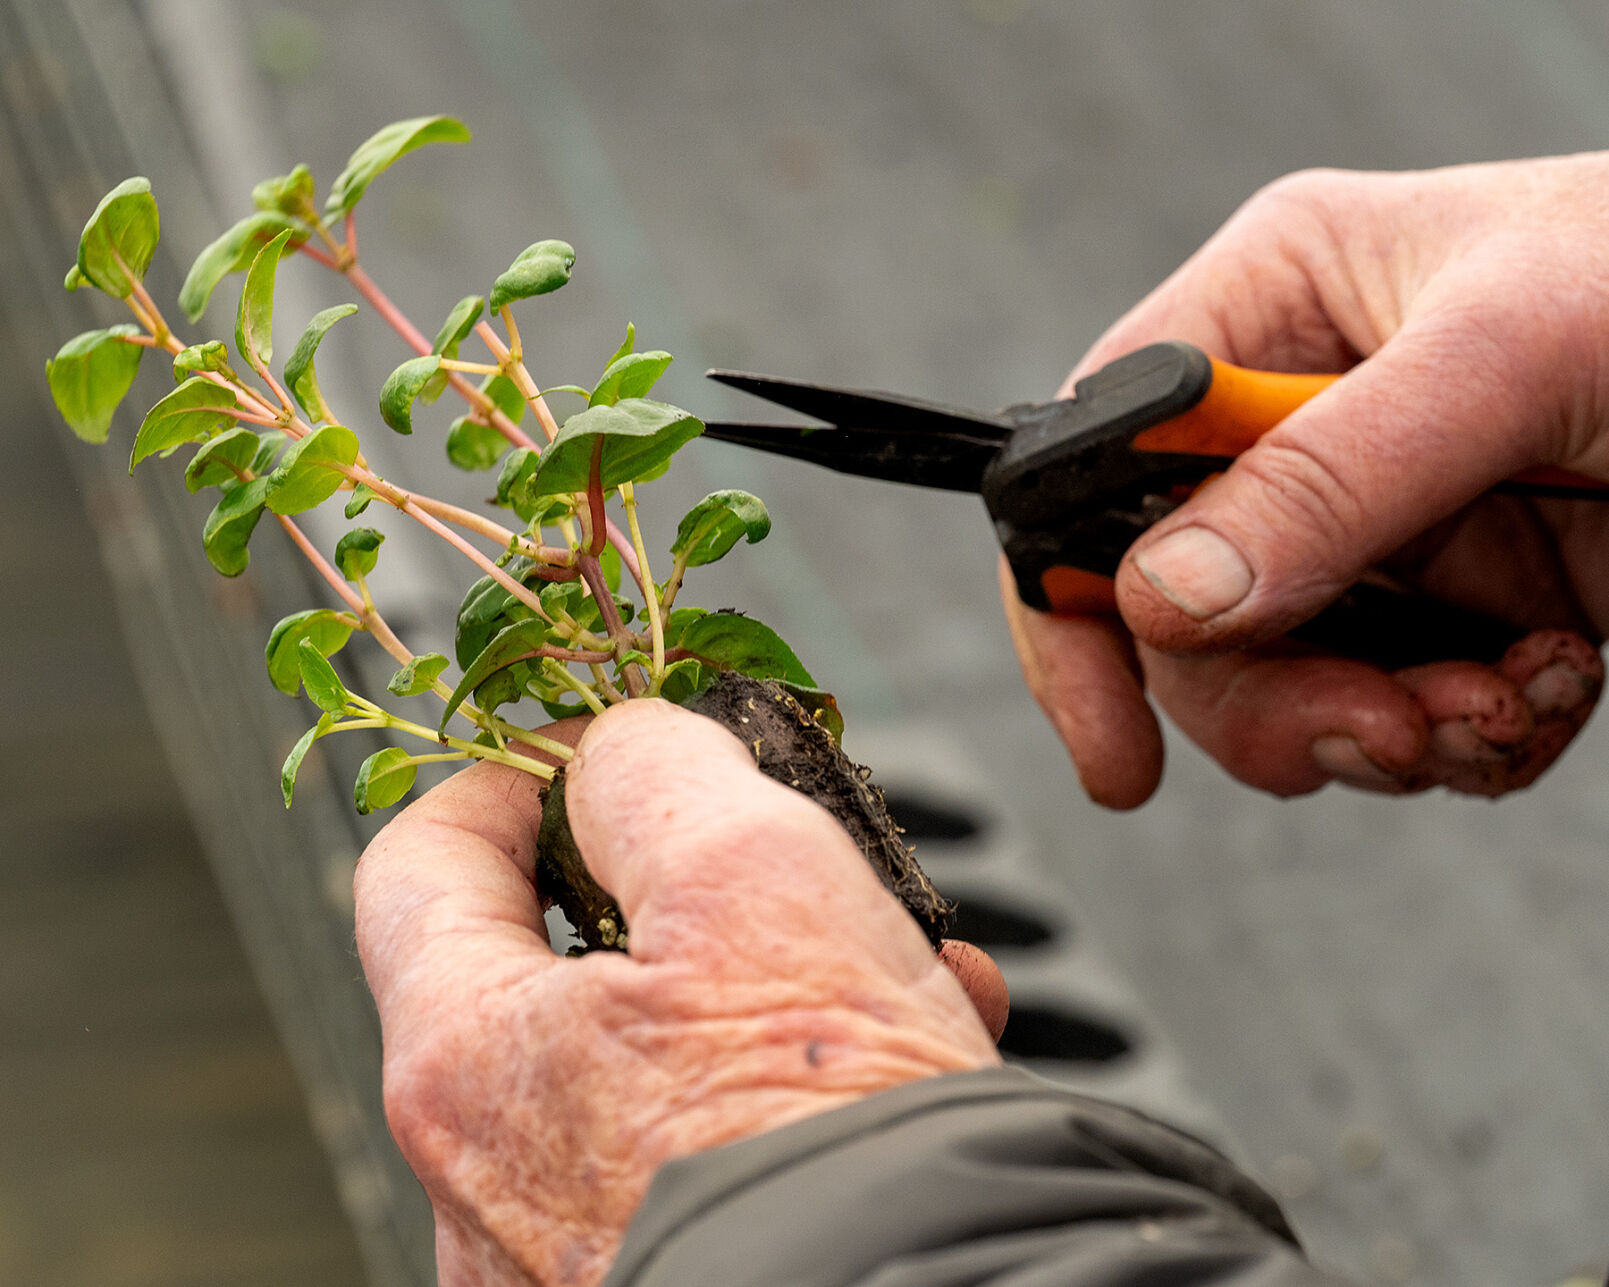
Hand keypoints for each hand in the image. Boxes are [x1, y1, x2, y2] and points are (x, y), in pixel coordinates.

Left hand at [355, 701, 1003, 1285]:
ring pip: (653, 1062)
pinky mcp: (655, 1282)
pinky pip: (704, 1155)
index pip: (422, 866)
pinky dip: (788, 1093)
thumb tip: (620, 751)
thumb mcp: (752, 874)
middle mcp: (484, 1181)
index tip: (586, 753)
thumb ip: (657, 775)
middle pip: (556, 969)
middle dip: (682, 889)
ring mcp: (562, 1254)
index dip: (508, 781)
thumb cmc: (831, 1135)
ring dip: (766, 991)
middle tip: (773, 853)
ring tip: (895, 970)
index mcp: (467, 1062)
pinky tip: (907, 1067)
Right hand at [1007, 155, 1608, 806]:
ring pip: (1285, 687)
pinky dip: (1467, 739)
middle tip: (1377, 729)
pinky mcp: (1456, 603)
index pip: (1093, 474)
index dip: (1074, 610)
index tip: (1113, 738)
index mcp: (1266, 317)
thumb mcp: (1508, 355)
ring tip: (1500, 702)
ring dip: (1383, 729)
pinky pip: (1398, 715)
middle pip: (1181, 618)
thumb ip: (1329, 474)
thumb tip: (1169, 597)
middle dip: (1273, 698)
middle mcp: (1298, 431)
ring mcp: (1375, 527)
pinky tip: (1550, 686)